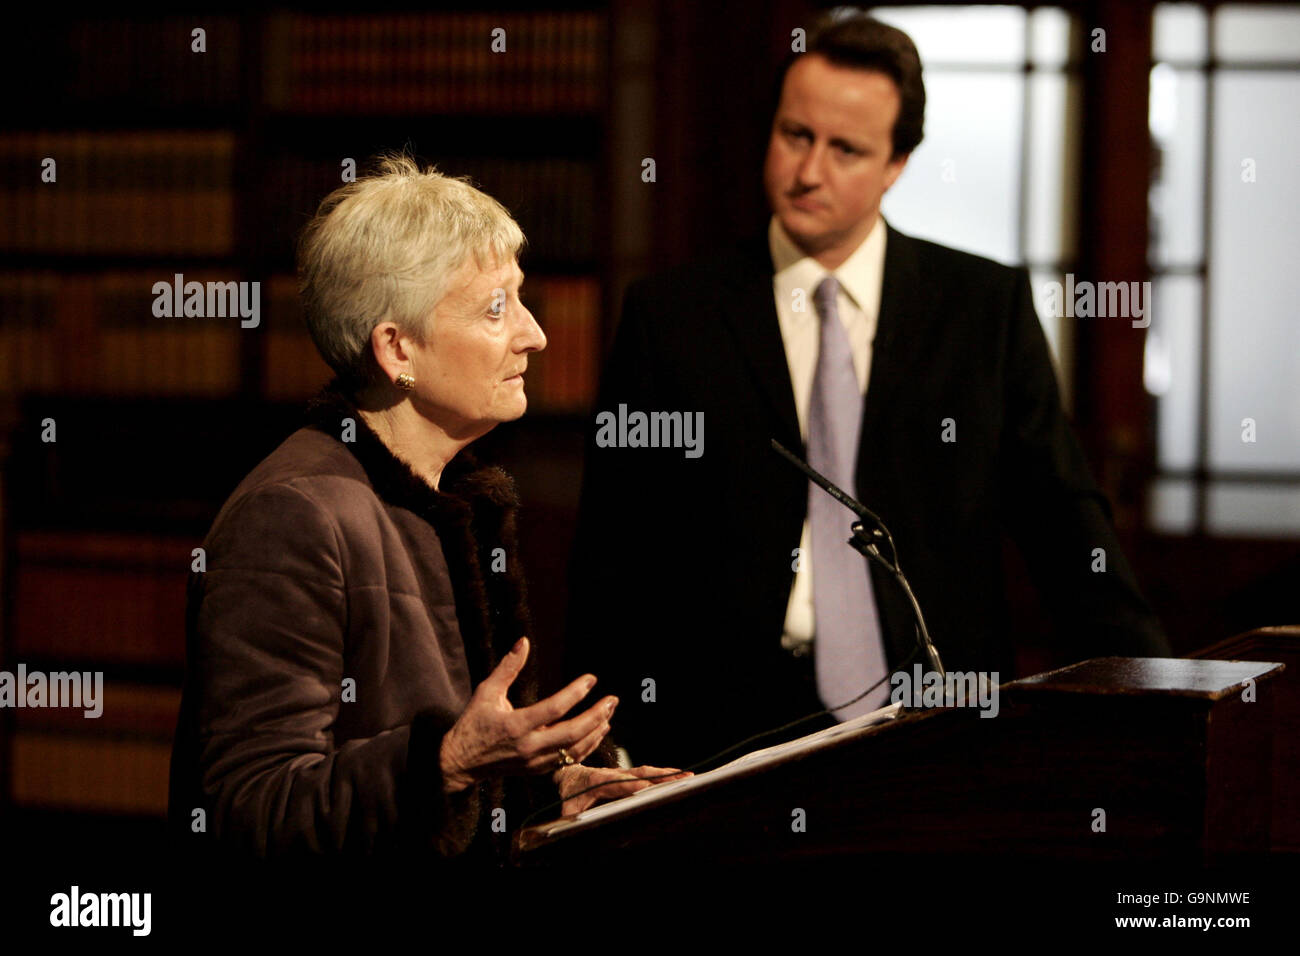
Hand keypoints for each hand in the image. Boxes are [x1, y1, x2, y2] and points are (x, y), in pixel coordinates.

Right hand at [439, 637, 615, 791]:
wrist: (461, 761)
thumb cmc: (474, 723)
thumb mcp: (486, 691)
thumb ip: (508, 667)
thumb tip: (524, 642)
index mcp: (515, 725)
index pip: (554, 709)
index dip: (576, 694)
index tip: (591, 679)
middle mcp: (528, 746)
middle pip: (572, 733)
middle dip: (596, 716)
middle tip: (612, 700)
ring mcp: (534, 762)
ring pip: (574, 750)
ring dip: (596, 731)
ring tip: (609, 714)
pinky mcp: (537, 770)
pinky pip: (568, 760)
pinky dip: (586, 747)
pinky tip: (597, 732)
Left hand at [552, 764, 692, 816]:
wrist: (569, 773)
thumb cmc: (570, 794)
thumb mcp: (567, 809)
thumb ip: (570, 821)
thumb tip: (569, 834)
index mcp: (598, 781)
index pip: (619, 783)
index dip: (634, 785)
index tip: (649, 788)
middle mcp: (613, 774)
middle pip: (640, 774)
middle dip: (661, 776)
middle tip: (682, 778)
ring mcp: (621, 772)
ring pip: (646, 771)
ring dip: (666, 773)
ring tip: (687, 775)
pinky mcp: (627, 773)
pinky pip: (646, 772)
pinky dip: (662, 774)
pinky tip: (678, 776)